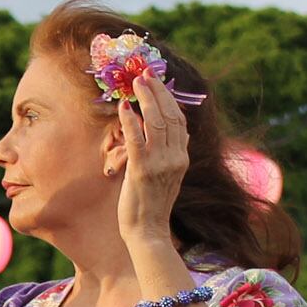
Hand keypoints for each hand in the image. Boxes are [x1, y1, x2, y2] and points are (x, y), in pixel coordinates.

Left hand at [113, 71, 190, 256]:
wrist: (148, 232)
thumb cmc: (151, 205)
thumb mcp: (167, 176)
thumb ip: (169, 154)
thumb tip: (174, 134)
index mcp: (182, 158)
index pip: (180, 121)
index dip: (169, 99)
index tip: (157, 83)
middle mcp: (175, 158)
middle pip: (170, 116)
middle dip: (158, 92)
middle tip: (145, 75)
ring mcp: (160, 163)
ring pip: (156, 122)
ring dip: (146, 99)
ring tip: (136, 83)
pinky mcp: (142, 170)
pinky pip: (136, 139)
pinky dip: (130, 120)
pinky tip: (123, 107)